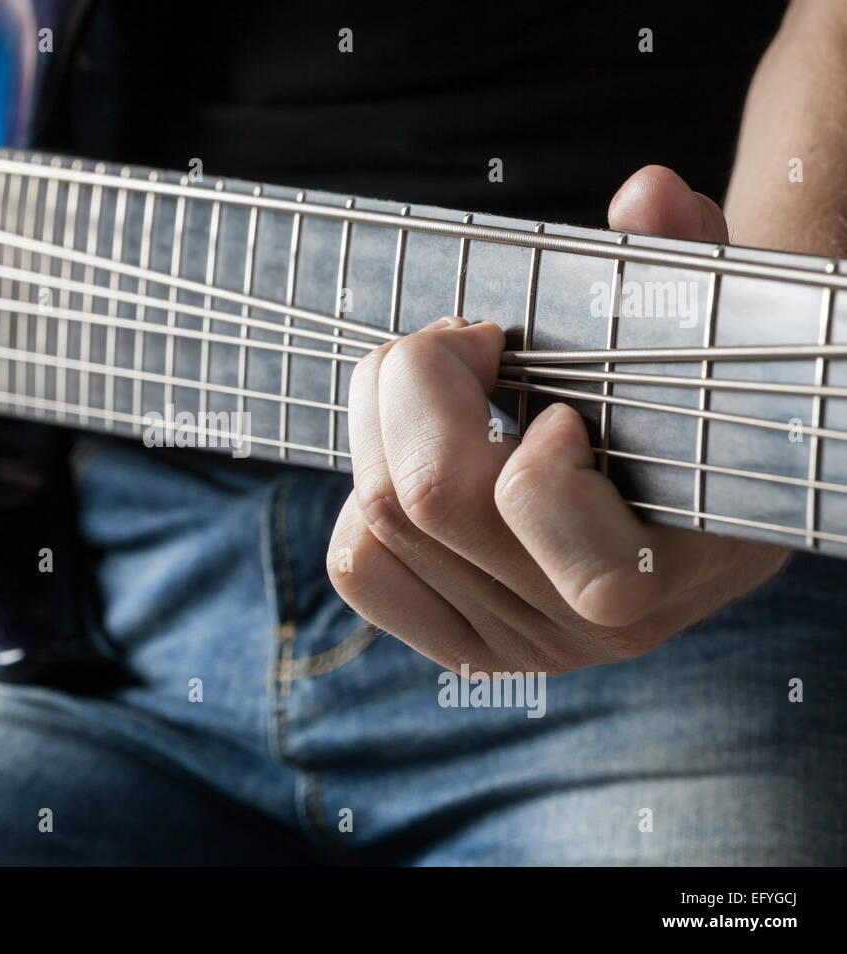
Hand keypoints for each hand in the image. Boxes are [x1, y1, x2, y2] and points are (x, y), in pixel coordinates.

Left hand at [327, 165, 790, 673]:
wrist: (701, 482)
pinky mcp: (459, 645)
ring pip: (376, 524)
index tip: (542, 377)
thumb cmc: (694, 395)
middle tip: (468, 340)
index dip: (514, 410)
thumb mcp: (707, 330)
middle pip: (425, 497)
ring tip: (444, 382)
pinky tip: (422, 454)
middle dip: (420, 379)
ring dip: (382, 420)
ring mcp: (513, 644)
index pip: (530, 494)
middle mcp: (582, 627)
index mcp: (662, 564)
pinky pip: (358, 566)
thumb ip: (683, 263)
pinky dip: (364, 489)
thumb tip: (647, 195)